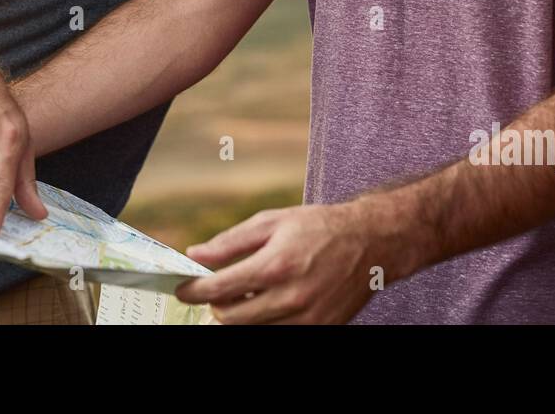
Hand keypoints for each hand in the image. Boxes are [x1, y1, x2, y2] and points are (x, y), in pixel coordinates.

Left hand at [174, 201, 383, 323]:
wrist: (372, 243)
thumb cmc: (319, 227)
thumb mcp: (272, 221)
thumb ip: (230, 241)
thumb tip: (195, 254)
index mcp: (275, 266)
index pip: (218, 289)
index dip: (193, 291)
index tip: (183, 289)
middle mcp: (290, 298)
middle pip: (230, 319)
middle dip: (215, 306)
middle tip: (214, 291)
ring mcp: (306, 319)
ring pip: (252, 331)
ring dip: (240, 315)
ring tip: (248, 292)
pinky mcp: (320, 329)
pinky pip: (278, 333)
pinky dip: (266, 321)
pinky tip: (270, 301)